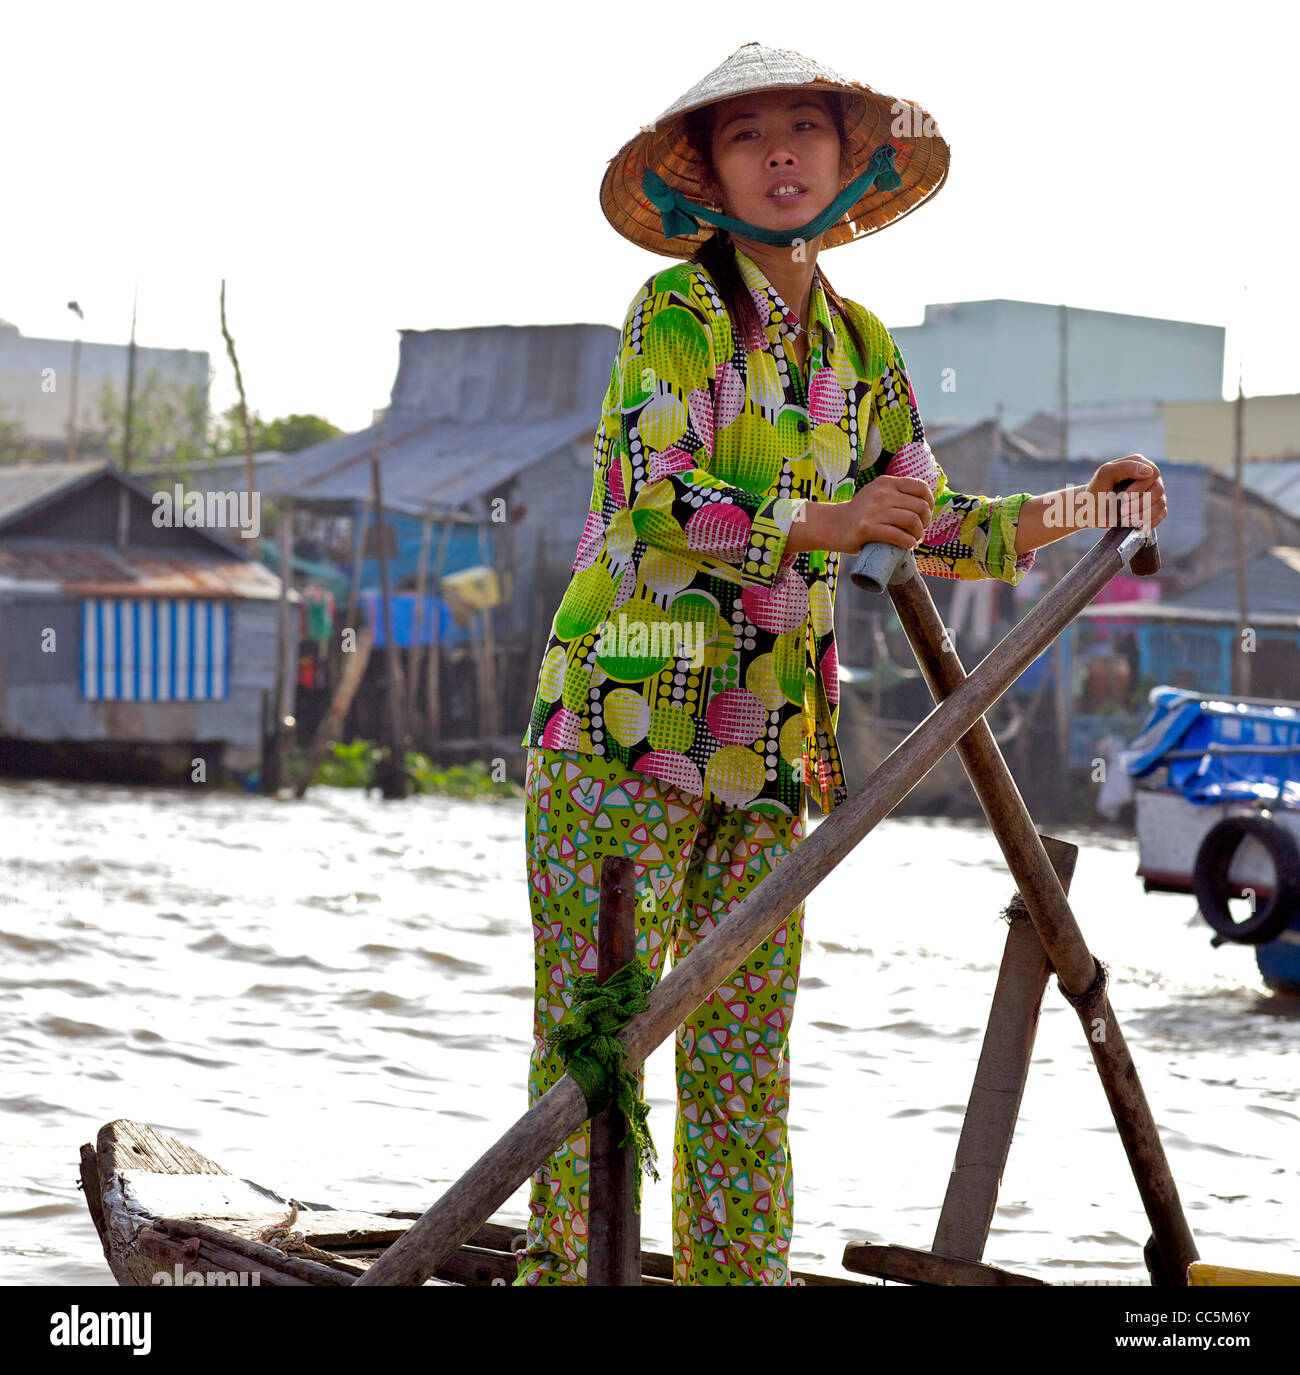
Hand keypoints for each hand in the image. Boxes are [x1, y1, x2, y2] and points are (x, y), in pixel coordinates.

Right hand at [791, 477, 934, 554]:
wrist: (831, 525)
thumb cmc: (860, 514)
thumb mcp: (877, 494)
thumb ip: (896, 494)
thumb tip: (925, 505)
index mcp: (886, 482)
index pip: (921, 487)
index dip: (929, 503)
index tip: (925, 515)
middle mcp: (881, 493)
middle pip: (919, 507)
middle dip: (925, 522)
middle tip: (919, 531)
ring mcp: (874, 510)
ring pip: (912, 521)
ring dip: (918, 534)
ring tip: (914, 539)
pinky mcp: (867, 528)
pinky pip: (899, 536)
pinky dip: (909, 543)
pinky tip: (908, 546)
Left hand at [1085, 456, 1167, 532]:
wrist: (1092, 511)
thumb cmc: (1097, 491)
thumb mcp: (1105, 476)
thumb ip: (1124, 467)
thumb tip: (1149, 471)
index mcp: (1139, 463)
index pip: (1153, 473)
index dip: (1141, 487)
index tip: (1124, 498)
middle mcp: (1149, 477)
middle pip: (1158, 490)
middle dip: (1140, 504)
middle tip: (1122, 511)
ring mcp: (1154, 492)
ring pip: (1160, 503)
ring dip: (1143, 515)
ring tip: (1125, 520)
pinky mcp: (1155, 508)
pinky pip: (1161, 515)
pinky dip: (1149, 522)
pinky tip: (1135, 524)